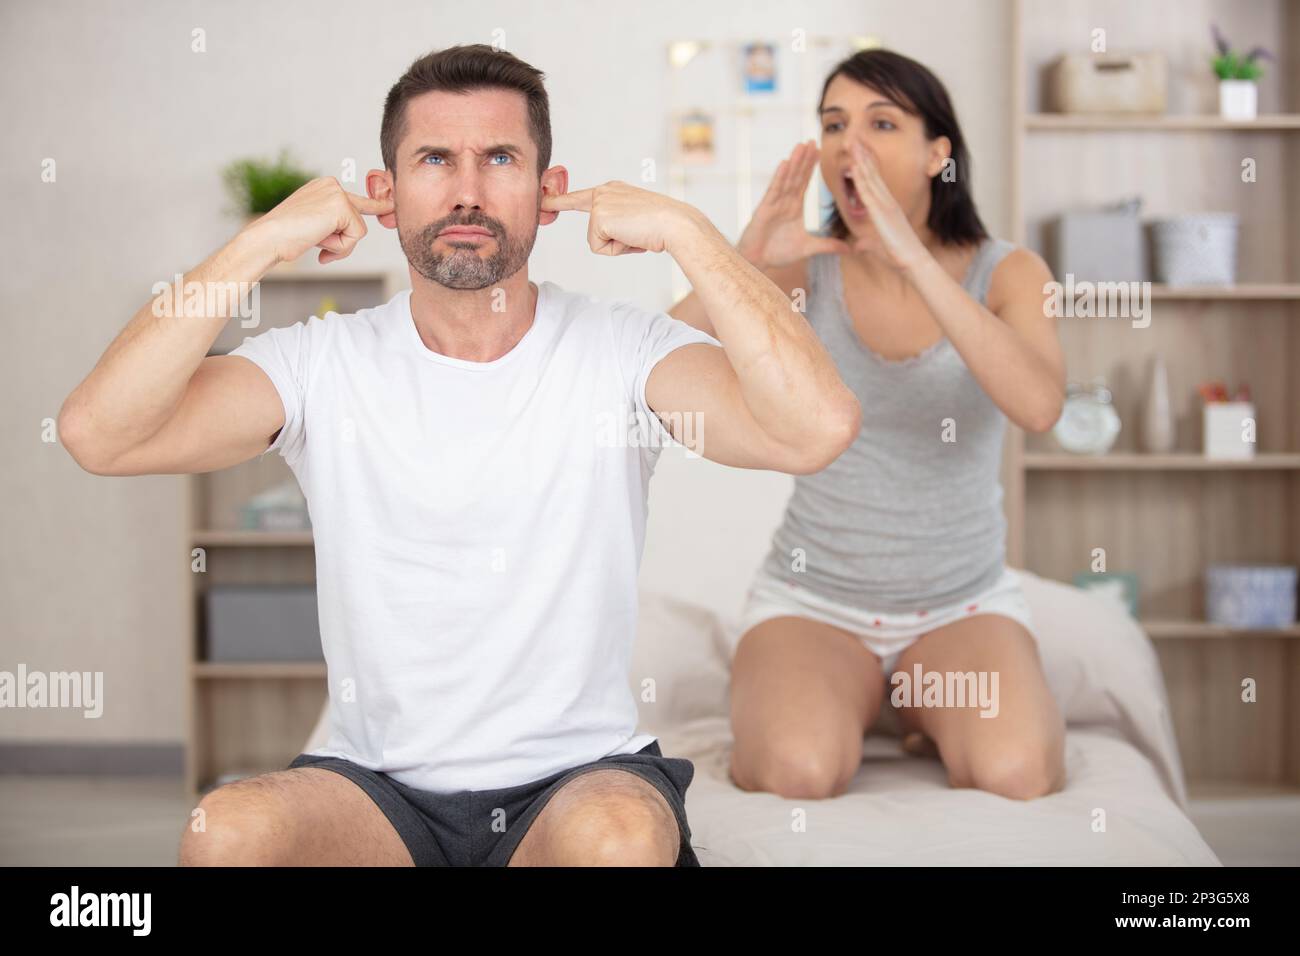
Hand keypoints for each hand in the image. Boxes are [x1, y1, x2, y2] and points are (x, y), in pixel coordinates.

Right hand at [244, 176, 394, 265]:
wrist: (269, 237)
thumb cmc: (287, 237)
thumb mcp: (315, 226)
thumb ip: (335, 224)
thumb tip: (356, 232)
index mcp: (323, 187)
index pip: (357, 199)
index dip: (377, 205)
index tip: (393, 205)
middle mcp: (331, 185)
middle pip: (358, 220)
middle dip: (345, 241)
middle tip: (318, 244)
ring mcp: (337, 193)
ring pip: (358, 231)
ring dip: (340, 246)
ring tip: (314, 240)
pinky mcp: (341, 206)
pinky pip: (356, 236)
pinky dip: (340, 247)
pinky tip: (318, 240)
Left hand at [540, 180, 697, 255]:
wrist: (675, 223)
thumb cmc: (662, 227)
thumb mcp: (637, 221)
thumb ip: (619, 225)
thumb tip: (609, 239)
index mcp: (613, 190)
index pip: (581, 197)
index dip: (560, 200)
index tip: (542, 200)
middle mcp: (604, 191)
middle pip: (589, 226)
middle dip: (605, 238)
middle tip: (625, 234)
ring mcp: (600, 202)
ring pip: (597, 240)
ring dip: (617, 245)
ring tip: (636, 234)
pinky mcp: (598, 217)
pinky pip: (598, 247)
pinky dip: (616, 249)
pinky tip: (632, 237)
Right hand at [737, 140, 850, 268]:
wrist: (758, 263)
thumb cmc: (778, 253)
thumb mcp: (808, 248)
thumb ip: (827, 245)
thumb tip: (849, 248)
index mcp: (794, 207)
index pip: (804, 182)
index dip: (811, 167)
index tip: (819, 150)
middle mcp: (785, 202)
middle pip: (797, 176)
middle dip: (804, 159)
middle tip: (812, 140)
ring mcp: (774, 204)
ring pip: (787, 179)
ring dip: (794, 162)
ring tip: (801, 145)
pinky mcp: (764, 209)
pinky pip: (774, 190)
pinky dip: (780, 177)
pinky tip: (785, 163)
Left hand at [845, 140, 929, 273]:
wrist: (914, 262)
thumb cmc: (900, 257)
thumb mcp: (879, 249)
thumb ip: (868, 244)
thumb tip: (858, 245)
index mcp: (888, 208)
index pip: (874, 183)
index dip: (866, 166)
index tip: (860, 152)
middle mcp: (888, 203)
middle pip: (872, 175)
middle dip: (863, 156)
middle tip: (855, 139)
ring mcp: (886, 206)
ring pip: (870, 179)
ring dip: (860, 161)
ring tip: (853, 144)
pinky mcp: (882, 214)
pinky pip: (868, 193)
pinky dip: (861, 179)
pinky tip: (854, 167)